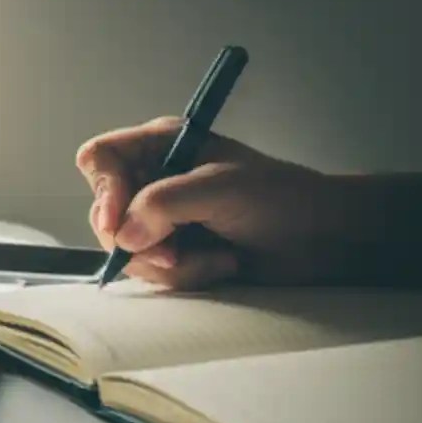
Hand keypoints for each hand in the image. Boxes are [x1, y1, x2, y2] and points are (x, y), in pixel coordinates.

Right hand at [75, 117, 346, 288]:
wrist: (321, 241)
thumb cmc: (281, 199)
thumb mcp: (222, 188)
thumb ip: (165, 203)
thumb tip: (124, 234)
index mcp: (161, 146)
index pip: (100, 159)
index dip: (104, 191)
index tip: (122, 222)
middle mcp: (153, 180)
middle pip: (104, 213)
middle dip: (141, 240)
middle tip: (175, 250)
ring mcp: (161, 220)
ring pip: (127, 250)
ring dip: (171, 263)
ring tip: (215, 257)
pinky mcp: (173, 252)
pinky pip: (151, 273)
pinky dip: (185, 276)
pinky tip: (219, 265)